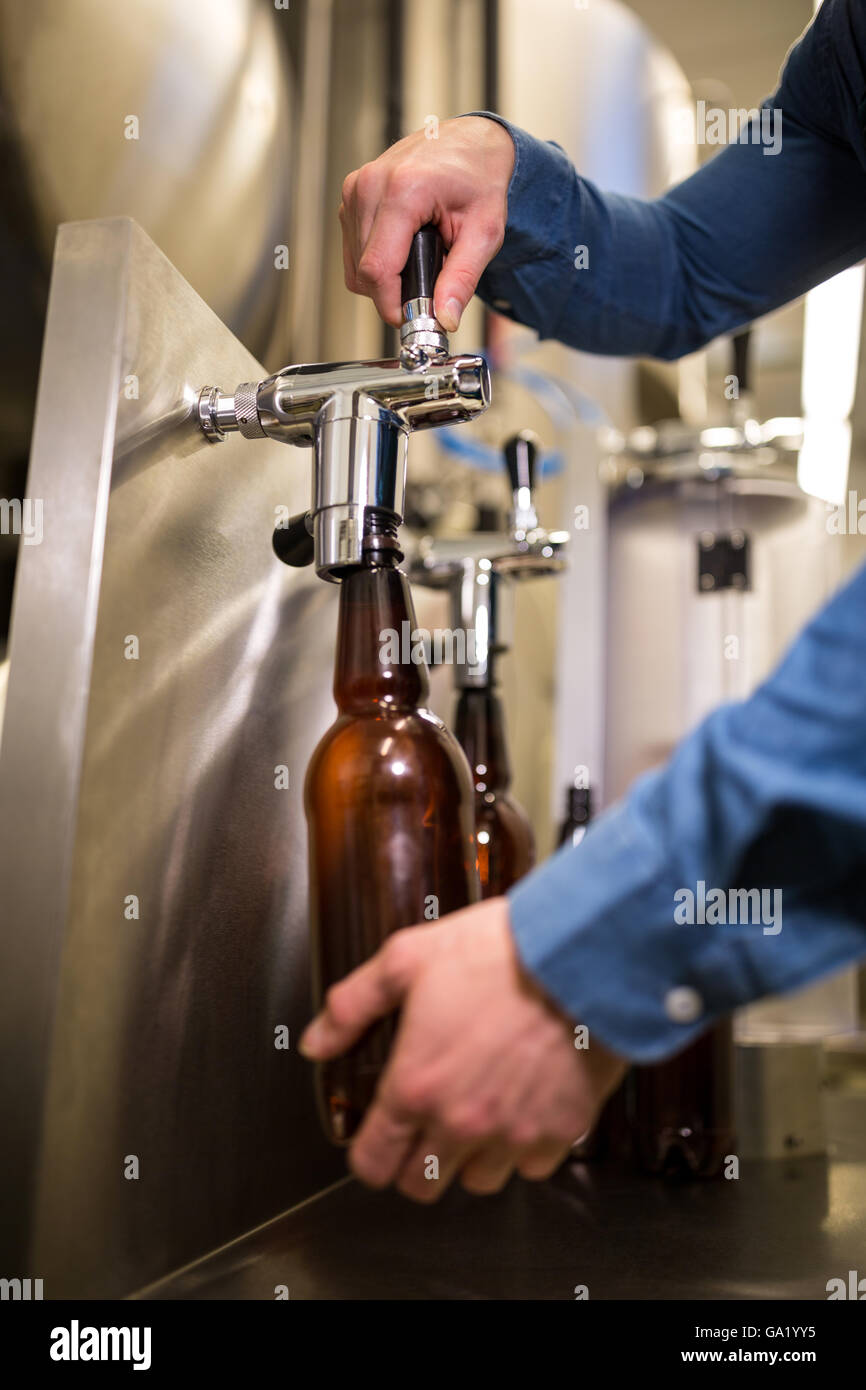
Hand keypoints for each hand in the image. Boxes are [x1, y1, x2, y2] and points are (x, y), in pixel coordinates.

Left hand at [299, 897, 626, 1202]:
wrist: (577, 955)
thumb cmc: (499, 952)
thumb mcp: (407, 958)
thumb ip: (354, 1004)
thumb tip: (318, 1040)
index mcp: (416, 1086)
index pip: (373, 1162)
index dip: (369, 1155)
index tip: (378, 1140)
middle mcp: (461, 1122)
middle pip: (421, 1185)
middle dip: (415, 1162)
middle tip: (424, 1128)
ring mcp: (513, 1133)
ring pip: (477, 1181)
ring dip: (471, 1157)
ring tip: (477, 1114)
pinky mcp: (561, 1131)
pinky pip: (533, 1166)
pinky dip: (524, 1147)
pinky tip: (522, 1108)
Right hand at [339, 116, 514, 331]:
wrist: (471, 142)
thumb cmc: (480, 178)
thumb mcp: (485, 232)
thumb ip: (463, 278)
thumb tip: (445, 318)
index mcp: (404, 190)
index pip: (377, 270)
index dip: (392, 304)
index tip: (413, 316)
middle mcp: (371, 185)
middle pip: (363, 272)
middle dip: (392, 292)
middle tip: (427, 289)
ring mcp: (356, 188)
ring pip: (354, 264)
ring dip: (383, 276)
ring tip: (419, 259)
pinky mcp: (352, 193)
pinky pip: (353, 248)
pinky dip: (376, 259)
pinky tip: (403, 246)